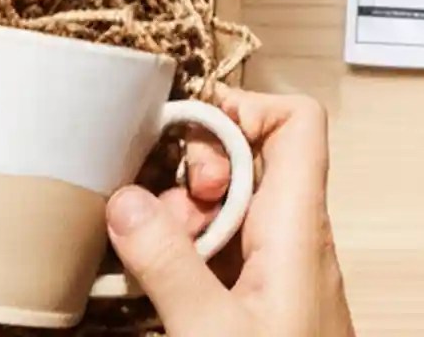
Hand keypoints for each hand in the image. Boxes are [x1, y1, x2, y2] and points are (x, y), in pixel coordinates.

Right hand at [106, 84, 355, 336]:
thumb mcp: (210, 332)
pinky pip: (223, 247)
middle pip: (249, 157)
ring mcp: (278, 266)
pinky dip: (188, 253)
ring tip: (158, 258)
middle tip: (164, 211)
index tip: (185, 137)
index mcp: (297, 228)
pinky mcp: (261, 295)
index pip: (295, 123)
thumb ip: (166, 264)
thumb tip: (126, 199)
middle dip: (194, 173)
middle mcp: (294, 236)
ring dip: (184, 217)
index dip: (242, 109)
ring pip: (230, 204)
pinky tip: (164, 288)